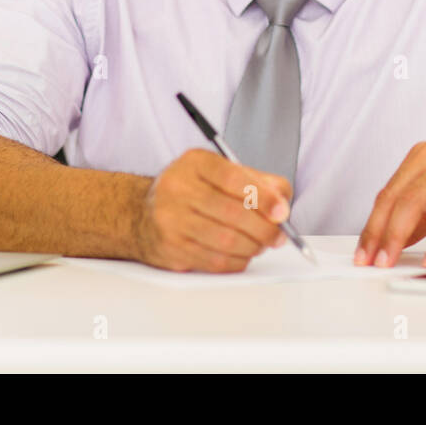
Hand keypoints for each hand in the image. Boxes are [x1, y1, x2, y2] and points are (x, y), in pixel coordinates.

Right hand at [132, 149, 291, 272]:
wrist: (143, 213)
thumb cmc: (190, 192)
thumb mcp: (220, 172)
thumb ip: (256, 181)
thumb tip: (282, 200)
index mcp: (194, 163)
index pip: (233, 177)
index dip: (263, 196)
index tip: (281, 212)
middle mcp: (177, 188)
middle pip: (232, 213)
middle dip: (264, 228)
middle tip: (278, 235)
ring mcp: (171, 220)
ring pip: (225, 240)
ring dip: (253, 247)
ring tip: (261, 244)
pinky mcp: (171, 248)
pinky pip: (215, 261)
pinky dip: (237, 261)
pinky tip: (242, 254)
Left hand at [354, 137, 425, 269]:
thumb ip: (424, 216)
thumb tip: (395, 240)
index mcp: (423, 155)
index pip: (388, 193)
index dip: (371, 225)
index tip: (363, 251)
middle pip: (395, 197)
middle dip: (378, 232)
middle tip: (370, 260)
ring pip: (415, 202)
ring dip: (398, 236)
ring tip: (390, 261)